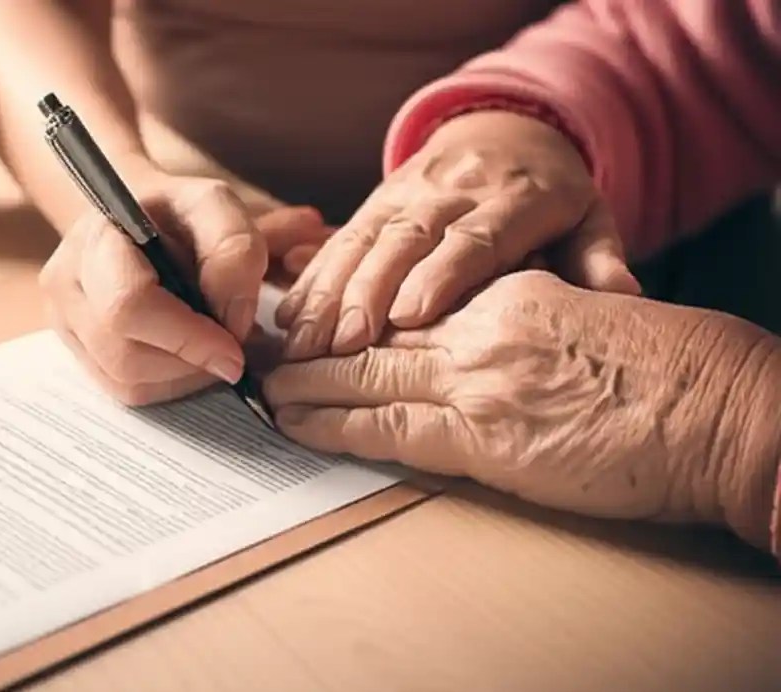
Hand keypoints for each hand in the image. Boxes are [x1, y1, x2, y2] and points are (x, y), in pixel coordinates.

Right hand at [40, 174, 330, 405]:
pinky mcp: (73, 350)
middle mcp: (66, 283)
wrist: (135, 219)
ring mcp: (63, 321)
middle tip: (226, 344)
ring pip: (125, 383)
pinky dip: (166, 382)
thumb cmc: (177, 213)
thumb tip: (230, 320)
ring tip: (205, 343)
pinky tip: (183, 352)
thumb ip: (234, 249)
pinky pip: (123, 390)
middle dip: (189, 361)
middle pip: (125, 357)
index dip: (186, 338)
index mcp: (96, 238)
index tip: (233, 351)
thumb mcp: (216, 206)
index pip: (128, 306)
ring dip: (181, 376)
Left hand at [265, 271, 780, 549]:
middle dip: (313, 345)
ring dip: (304, 384)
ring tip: (260, 388)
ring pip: (364, 376)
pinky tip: (294, 425)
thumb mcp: (587, 323)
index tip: (318, 324)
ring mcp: (476, 378)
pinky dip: (331, 425)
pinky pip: (384, 426)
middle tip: (262, 351)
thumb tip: (486, 340)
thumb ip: (528, 321)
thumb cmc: (668, 375)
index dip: (357, 317)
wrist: (716, 406)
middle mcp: (480, 328)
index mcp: (508, 298)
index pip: (412, 307)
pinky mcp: (481, 433)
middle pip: (375, 336)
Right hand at [276, 110, 641, 360]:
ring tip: (300, 344)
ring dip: (327, 293)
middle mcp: (453, 192)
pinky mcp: (375, 202)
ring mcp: (407, 194)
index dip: (441, 275)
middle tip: (339, 345)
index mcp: (514, 199)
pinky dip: (309, 280)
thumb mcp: (590, 219)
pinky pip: (337, 240)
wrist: (506, 129)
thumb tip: (623, 296)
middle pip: (406, 242)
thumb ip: (598, 259)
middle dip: (367, 292)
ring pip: (363, 242)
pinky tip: (285, 319)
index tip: (410, 315)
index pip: (475, 239)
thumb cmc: (552, 196)